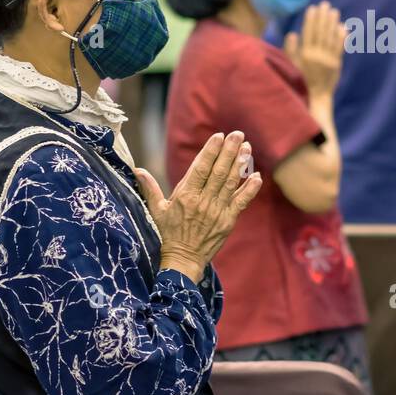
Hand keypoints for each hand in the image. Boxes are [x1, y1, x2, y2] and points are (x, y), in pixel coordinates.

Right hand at [135, 131, 261, 282]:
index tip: (219, 136)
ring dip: (240, 164)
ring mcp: (217, 211)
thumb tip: (137, 170)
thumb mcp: (156, 210)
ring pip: (231, 183)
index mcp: (185, 196)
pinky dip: (250, 189)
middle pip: (218, 172)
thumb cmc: (168, 233)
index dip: (210, 151)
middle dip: (229, 151)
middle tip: (238, 134)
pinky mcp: (228, 221)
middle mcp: (202, 202)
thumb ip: (150, 188)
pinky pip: (241, 202)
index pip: (200, 168)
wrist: (182, 260)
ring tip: (247, 147)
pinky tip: (257, 175)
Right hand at [284, 1, 344, 95]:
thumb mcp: (290, 66)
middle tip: (326, 4)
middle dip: (323, 17)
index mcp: (305, 54)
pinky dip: (341, 37)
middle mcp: (317, 55)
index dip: (311, 19)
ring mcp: (328, 59)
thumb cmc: (300, 81)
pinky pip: (340, 47)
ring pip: (331, 37)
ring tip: (334, 11)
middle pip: (321, 32)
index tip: (313, 8)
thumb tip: (292, 33)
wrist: (315, 97)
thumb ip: (290, 50)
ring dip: (333, 23)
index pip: (308, 32)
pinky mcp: (336, 64)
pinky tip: (342, 27)